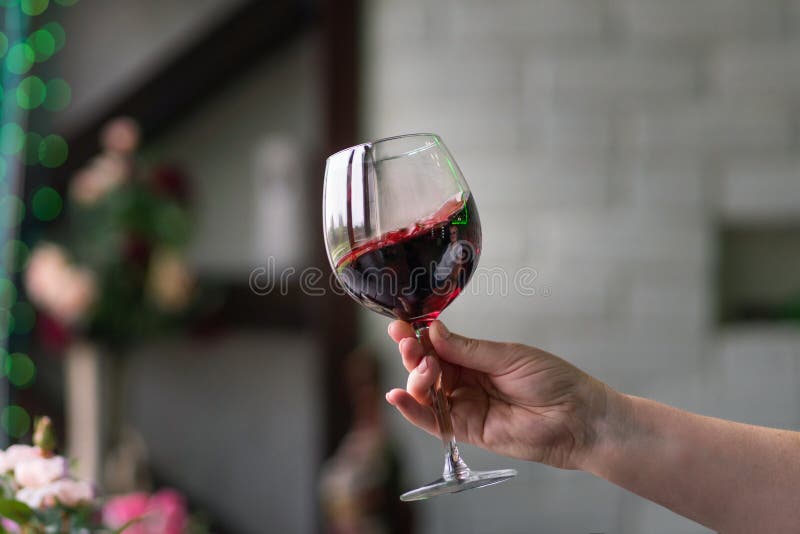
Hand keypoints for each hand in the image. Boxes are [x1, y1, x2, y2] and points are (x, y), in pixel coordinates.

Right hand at [385, 320, 614, 469]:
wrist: (578, 419)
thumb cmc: (554, 381)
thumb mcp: (509, 356)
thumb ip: (468, 349)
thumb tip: (434, 332)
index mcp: (475, 357)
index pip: (437, 345)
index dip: (417, 336)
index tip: (401, 326)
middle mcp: (465, 380)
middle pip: (425, 367)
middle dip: (412, 354)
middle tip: (409, 345)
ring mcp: (464, 405)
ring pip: (425, 392)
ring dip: (415, 378)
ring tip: (423, 370)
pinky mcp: (466, 430)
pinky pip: (432, 422)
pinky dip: (412, 411)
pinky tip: (398, 397)